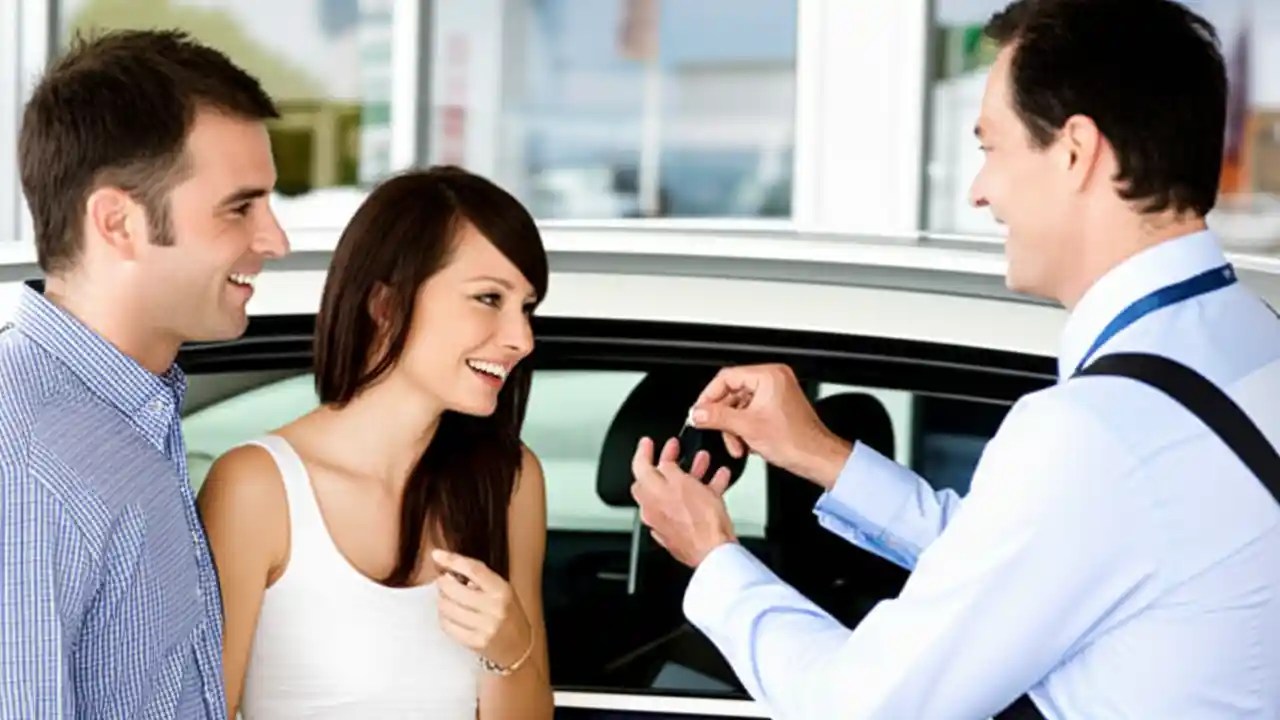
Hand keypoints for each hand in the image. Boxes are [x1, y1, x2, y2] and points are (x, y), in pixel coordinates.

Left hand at [431, 549, 531, 667]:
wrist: (519, 648)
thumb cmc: (509, 614)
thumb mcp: (502, 590)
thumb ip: (480, 579)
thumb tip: (447, 568)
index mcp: (502, 590)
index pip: (473, 569)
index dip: (452, 560)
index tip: (436, 554)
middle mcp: (494, 608)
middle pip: (454, 589)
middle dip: (443, 583)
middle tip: (444, 582)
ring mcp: (484, 627)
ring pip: (446, 607)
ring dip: (442, 600)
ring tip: (449, 600)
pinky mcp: (474, 642)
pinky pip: (446, 625)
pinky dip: (444, 617)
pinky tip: (451, 615)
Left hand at [630, 436, 735, 567]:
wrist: (715, 551)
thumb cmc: (700, 521)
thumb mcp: (683, 481)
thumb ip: (669, 467)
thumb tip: (665, 464)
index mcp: (649, 495)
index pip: (639, 466)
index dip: (643, 450)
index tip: (646, 442)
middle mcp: (654, 510)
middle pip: (656, 480)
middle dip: (668, 462)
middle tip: (675, 450)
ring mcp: (667, 522)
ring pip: (677, 491)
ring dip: (690, 473)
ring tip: (703, 462)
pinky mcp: (682, 531)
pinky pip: (690, 505)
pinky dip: (702, 491)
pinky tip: (716, 482)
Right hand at [691, 363, 851, 488]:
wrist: (816, 458)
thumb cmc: (796, 441)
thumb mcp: (747, 427)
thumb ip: (717, 417)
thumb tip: (698, 413)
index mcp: (768, 376)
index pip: (726, 378)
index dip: (709, 396)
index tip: (700, 411)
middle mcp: (773, 380)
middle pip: (732, 393)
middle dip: (725, 418)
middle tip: (717, 430)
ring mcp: (776, 393)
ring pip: (740, 406)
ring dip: (734, 428)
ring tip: (738, 445)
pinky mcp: (777, 407)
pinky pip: (751, 413)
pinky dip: (745, 429)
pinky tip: (747, 443)